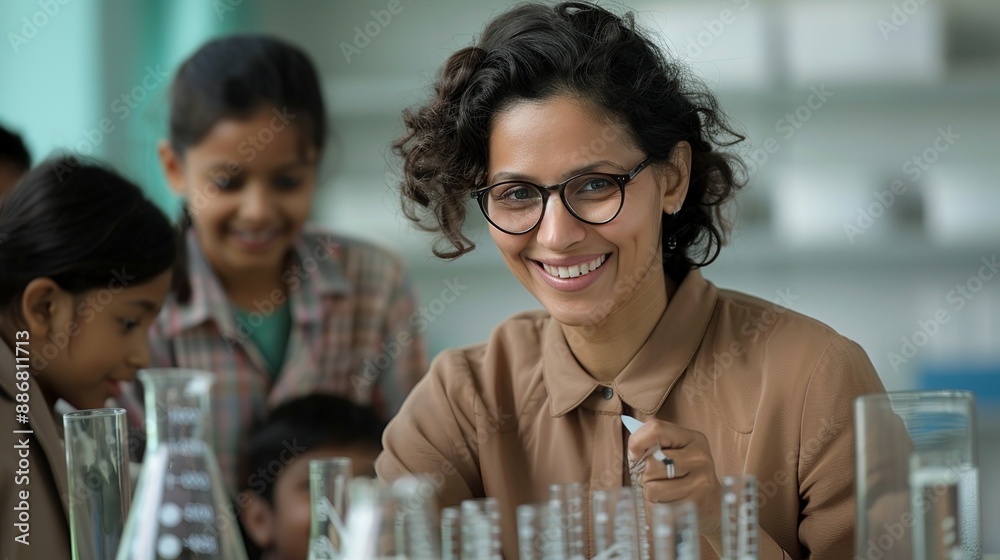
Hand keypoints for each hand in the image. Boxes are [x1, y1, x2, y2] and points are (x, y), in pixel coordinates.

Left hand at [626, 420, 722, 544]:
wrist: (711, 505)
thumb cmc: (683, 476)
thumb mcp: (674, 452)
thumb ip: (654, 444)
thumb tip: (634, 454)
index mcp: (694, 438)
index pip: (656, 429)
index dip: (637, 442)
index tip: (635, 455)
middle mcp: (700, 458)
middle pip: (651, 463)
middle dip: (644, 475)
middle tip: (656, 479)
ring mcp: (701, 482)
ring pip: (652, 487)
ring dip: (650, 493)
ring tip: (663, 492)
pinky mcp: (696, 504)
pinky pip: (660, 506)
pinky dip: (657, 507)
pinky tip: (669, 503)